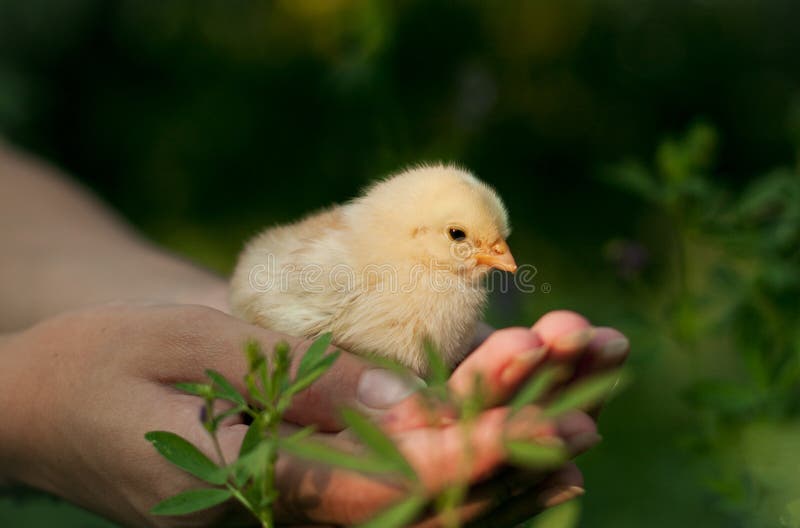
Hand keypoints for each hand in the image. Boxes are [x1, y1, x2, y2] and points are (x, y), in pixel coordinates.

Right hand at [0, 305, 625, 527]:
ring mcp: (273, 521)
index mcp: (240, 488)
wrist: (38, 405)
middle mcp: (268, 522)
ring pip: (399, 511)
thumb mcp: (190, 348)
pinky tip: (491, 449)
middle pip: (406, 508)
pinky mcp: (279, 503)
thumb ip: (298, 381)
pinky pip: (371, 498)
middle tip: (587, 431)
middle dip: (500, 470)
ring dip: (487, 479)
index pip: (376, 483)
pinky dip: (439, 475)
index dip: (463, 455)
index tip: (541, 422)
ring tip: (573, 447)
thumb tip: (407, 402)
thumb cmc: (99, 362)